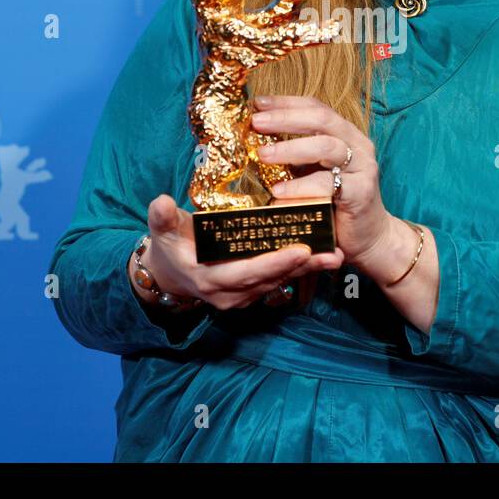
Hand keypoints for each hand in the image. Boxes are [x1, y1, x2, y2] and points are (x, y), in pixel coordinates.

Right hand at [131, 193, 344, 310]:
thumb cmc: (168, 247)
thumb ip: (162, 218)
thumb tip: (161, 202)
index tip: (302, 249)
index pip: (247, 272)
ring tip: (336, 256)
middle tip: (332, 254)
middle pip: (272, 279)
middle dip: (303, 267)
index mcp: (210, 278)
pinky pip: (278, 281)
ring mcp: (242, 296)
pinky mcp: (251, 292)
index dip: (275, 262)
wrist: (167, 275)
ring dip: (308, 270)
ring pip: (279, 281)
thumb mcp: (162, 232)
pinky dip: (300, 270)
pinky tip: (323, 258)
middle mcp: (230, 293)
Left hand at [250, 94, 398, 268]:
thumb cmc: (336, 203)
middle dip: (286, 118)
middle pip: (322, 119)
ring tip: (262, 155)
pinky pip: (327, 184)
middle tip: (257, 122)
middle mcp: (358, 145)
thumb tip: (254, 141)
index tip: (257, 103)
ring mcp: (363, 167)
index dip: (287, 102)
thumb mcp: (313, 172)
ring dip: (290, 149)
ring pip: (326, 146)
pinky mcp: (362, 192)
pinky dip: (300, 187)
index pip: (316, 107)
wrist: (369, 237)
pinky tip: (278, 192)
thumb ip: (294, 156)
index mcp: (346, 134)